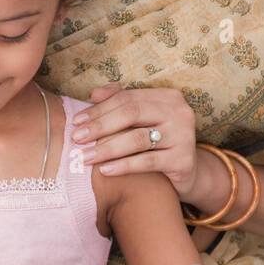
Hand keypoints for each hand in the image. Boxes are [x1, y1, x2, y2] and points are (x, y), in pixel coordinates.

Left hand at [69, 84, 200, 197]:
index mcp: (167, 96)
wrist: (188, 171)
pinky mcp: (183, 160)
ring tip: (84, 157)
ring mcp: (184, 136)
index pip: (126, 98)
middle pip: (131, 114)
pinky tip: (105, 170)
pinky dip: (124, 165)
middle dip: (99, 126)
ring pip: (137, 139)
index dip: (99, 109)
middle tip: (76, 139)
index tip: (76, 122)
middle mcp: (179, 112)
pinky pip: (147, 162)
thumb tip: (94, 93)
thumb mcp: (143, 119)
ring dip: (106, 148)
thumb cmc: (158, 141)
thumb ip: (121, 102)